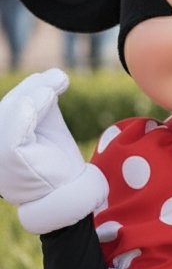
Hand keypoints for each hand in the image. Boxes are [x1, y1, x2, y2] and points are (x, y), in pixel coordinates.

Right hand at [0, 69, 107, 232]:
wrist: (69, 193)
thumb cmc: (58, 161)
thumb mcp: (47, 127)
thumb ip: (43, 104)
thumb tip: (52, 76)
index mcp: (1, 140)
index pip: (8, 109)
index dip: (28, 90)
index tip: (51, 77)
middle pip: (9, 108)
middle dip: (34, 89)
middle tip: (59, 77)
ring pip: (12, 114)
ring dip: (36, 95)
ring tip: (57, 83)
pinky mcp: (9, 156)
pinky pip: (17, 128)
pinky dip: (31, 108)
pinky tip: (48, 95)